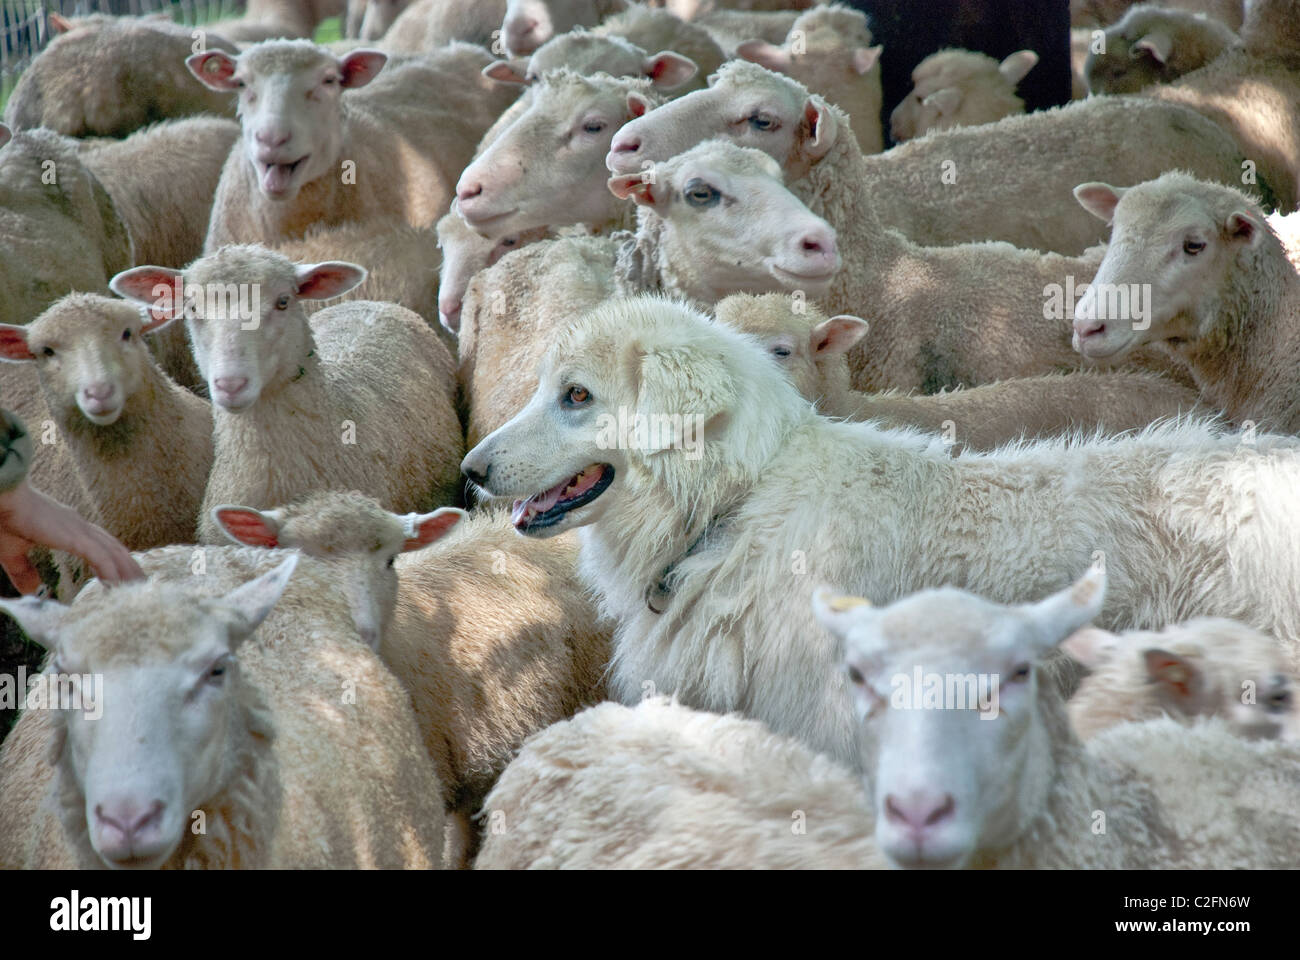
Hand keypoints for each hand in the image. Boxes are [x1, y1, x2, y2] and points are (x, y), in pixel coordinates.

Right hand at [0, 481, 143, 592]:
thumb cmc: (2, 519)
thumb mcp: (13, 552)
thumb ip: (24, 571)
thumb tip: (33, 590)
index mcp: (69, 528)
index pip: (101, 545)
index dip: (115, 560)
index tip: (125, 577)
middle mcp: (79, 527)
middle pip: (115, 549)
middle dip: (130, 568)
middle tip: (142, 586)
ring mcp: (79, 530)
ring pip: (114, 554)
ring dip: (127, 573)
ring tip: (137, 591)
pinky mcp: (74, 536)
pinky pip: (100, 557)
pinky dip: (111, 572)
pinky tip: (116, 587)